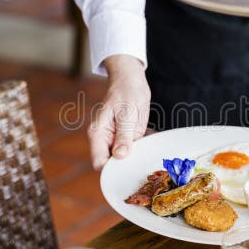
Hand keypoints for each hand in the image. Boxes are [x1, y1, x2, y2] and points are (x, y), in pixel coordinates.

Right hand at [89, 55, 149, 169]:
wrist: (131, 79)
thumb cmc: (126, 91)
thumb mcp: (127, 112)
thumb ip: (123, 134)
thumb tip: (119, 156)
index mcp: (98, 134)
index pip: (100, 162)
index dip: (113, 169)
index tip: (129, 169)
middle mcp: (105, 140)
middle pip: (113, 164)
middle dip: (127, 165)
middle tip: (143, 160)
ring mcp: (116, 139)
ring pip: (126, 158)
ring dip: (138, 156)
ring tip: (149, 148)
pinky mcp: (127, 137)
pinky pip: (135, 149)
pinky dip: (143, 147)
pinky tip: (150, 139)